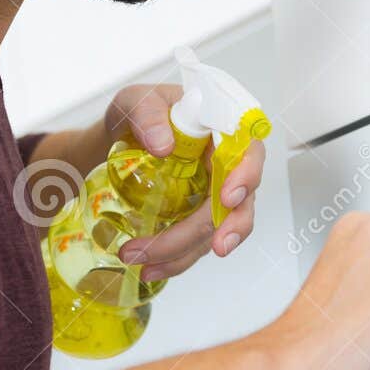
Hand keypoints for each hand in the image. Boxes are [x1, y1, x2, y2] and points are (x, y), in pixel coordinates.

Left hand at [101, 82, 266, 281]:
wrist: (120, 137)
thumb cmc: (138, 113)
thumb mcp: (136, 101)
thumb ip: (147, 114)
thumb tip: (163, 145)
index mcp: (222, 131)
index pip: (249, 153)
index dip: (245, 177)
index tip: (227, 197)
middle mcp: (226, 166)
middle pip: (239, 204)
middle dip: (221, 230)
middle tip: (202, 248)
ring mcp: (214, 193)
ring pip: (217, 231)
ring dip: (186, 253)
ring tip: (149, 265)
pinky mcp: (197, 214)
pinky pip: (197, 242)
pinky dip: (176, 259)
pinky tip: (152, 268)